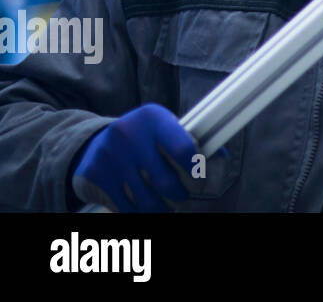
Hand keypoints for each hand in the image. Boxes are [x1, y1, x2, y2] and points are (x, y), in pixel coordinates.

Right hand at [69, 103, 221, 211]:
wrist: (92, 143)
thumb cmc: (142, 138)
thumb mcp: (164, 129)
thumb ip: (190, 141)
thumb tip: (220, 158)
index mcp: (153, 118)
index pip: (183, 149)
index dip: (196, 169)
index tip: (199, 178)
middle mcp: (130, 134)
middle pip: (166, 182)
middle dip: (181, 194)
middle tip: (185, 195)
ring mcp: (110, 156)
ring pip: (148, 200)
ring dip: (163, 209)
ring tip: (169, 205)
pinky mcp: (96, 175)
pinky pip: (127, 208)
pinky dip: (142, 213)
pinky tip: (148, 208)